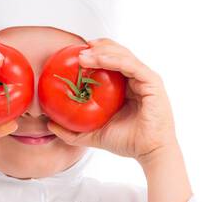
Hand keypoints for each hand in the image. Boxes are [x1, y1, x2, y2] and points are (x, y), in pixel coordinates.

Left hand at [46, 39, 177, 161]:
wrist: (149, 153)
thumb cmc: (128, 142)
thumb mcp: (93, 134)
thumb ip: (72, 130)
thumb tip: (49, 124)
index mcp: (126, 86)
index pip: (111, 62)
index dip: (94, 54)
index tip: (74, 54)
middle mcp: (137, 79)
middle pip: (117, 53)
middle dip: (97, 48)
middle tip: (77, 49)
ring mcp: (146, 80)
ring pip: (123, 55)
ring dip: (102, 52)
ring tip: (83, 55)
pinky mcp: (152, 83)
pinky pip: (131, 65)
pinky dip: (114, 59)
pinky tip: (99, 59)